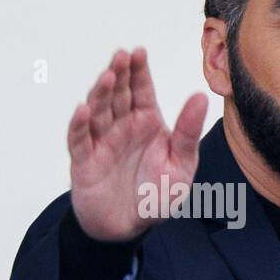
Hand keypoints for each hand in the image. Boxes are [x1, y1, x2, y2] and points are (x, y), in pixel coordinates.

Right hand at [67, 47, 207, 241]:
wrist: (131, 229)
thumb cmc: (157, 196)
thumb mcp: (182, 165)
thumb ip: (188, 132)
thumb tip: (200, 96)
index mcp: (147, 122)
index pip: (142, 90)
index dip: (139, 71)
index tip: (139, 51)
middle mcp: (122, 127)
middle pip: (118, 94)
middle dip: (119, 74)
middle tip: (122, 55)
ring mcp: (102, 142)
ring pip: (98, 111)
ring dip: (100, 93)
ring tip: (107, 76)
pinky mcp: (85, 161)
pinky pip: (80, 140)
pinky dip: (79, 125)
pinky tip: (83, 110)